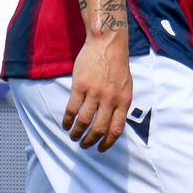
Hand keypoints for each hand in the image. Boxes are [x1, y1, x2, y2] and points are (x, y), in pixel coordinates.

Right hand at [62, 33, 132, 151]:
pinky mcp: (80, 86)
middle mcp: (110, 99)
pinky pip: (72, 109)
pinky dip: (67, 121)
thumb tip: (114, 123)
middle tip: (84, 145)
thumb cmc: (117, 64)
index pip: (116, 129)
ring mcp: (94, 92)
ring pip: (83, 121)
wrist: (107, 43)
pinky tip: (65, 124)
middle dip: (90, 141)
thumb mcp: (127, 86)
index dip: (107, 143)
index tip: (100, 149)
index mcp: (123, 100)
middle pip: (99, 129)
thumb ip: (121, 104)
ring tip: (73, 136)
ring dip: (77, 133)